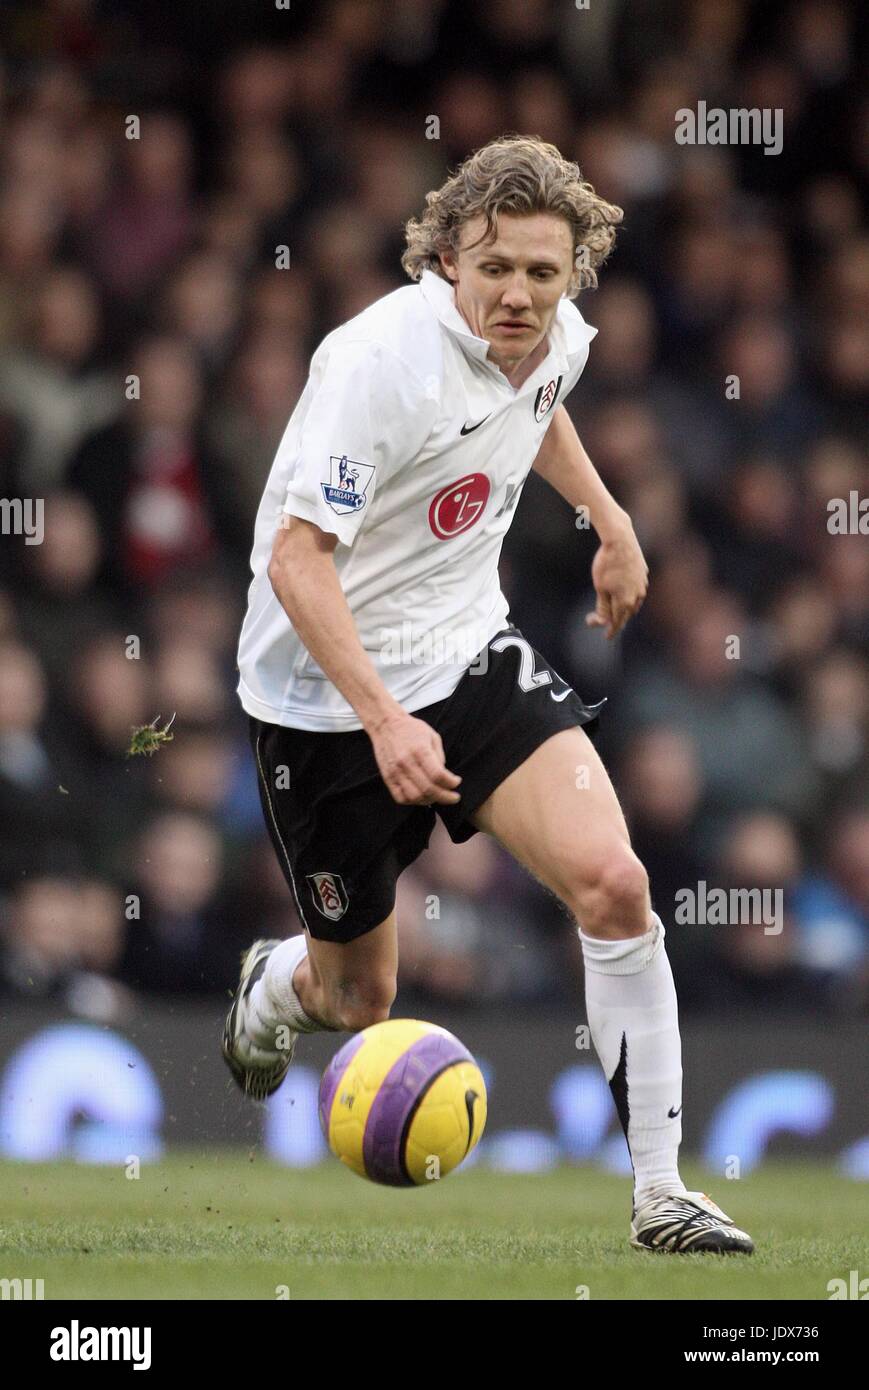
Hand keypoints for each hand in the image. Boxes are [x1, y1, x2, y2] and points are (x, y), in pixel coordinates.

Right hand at [368, 710, 461, 805]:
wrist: (386, 724)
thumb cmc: (410, 729)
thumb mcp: (432, 736)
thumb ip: (440, 757)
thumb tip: (445, 777)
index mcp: (420, 750)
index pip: (438, 775)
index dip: (451, 783)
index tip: (456, 782)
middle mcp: (406, 762)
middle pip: (428, 789)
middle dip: (445, 797)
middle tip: (454, 797)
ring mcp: (395, 772)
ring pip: (415, 797)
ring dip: (430, 800)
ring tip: (438, 796)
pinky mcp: (388, 777)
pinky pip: (401, 797)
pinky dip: (414, 801)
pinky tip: (422, 797)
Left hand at [586, 524, 647, 639]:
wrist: (620, 539)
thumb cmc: (607, 564)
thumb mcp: (600, 588)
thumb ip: (603, 607)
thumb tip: (604, 622)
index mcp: (625, 601)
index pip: (617, 622)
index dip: (611, 630)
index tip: (607, 637)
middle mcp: (637, 595)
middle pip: (627, 614)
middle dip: (618, 620)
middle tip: (609, 624)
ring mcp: (642, 584)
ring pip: (635, 602)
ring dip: (626, 608)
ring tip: (619, 611)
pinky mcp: (644, 573)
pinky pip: (638, 590)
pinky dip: (631, 595)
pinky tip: (627, 592)